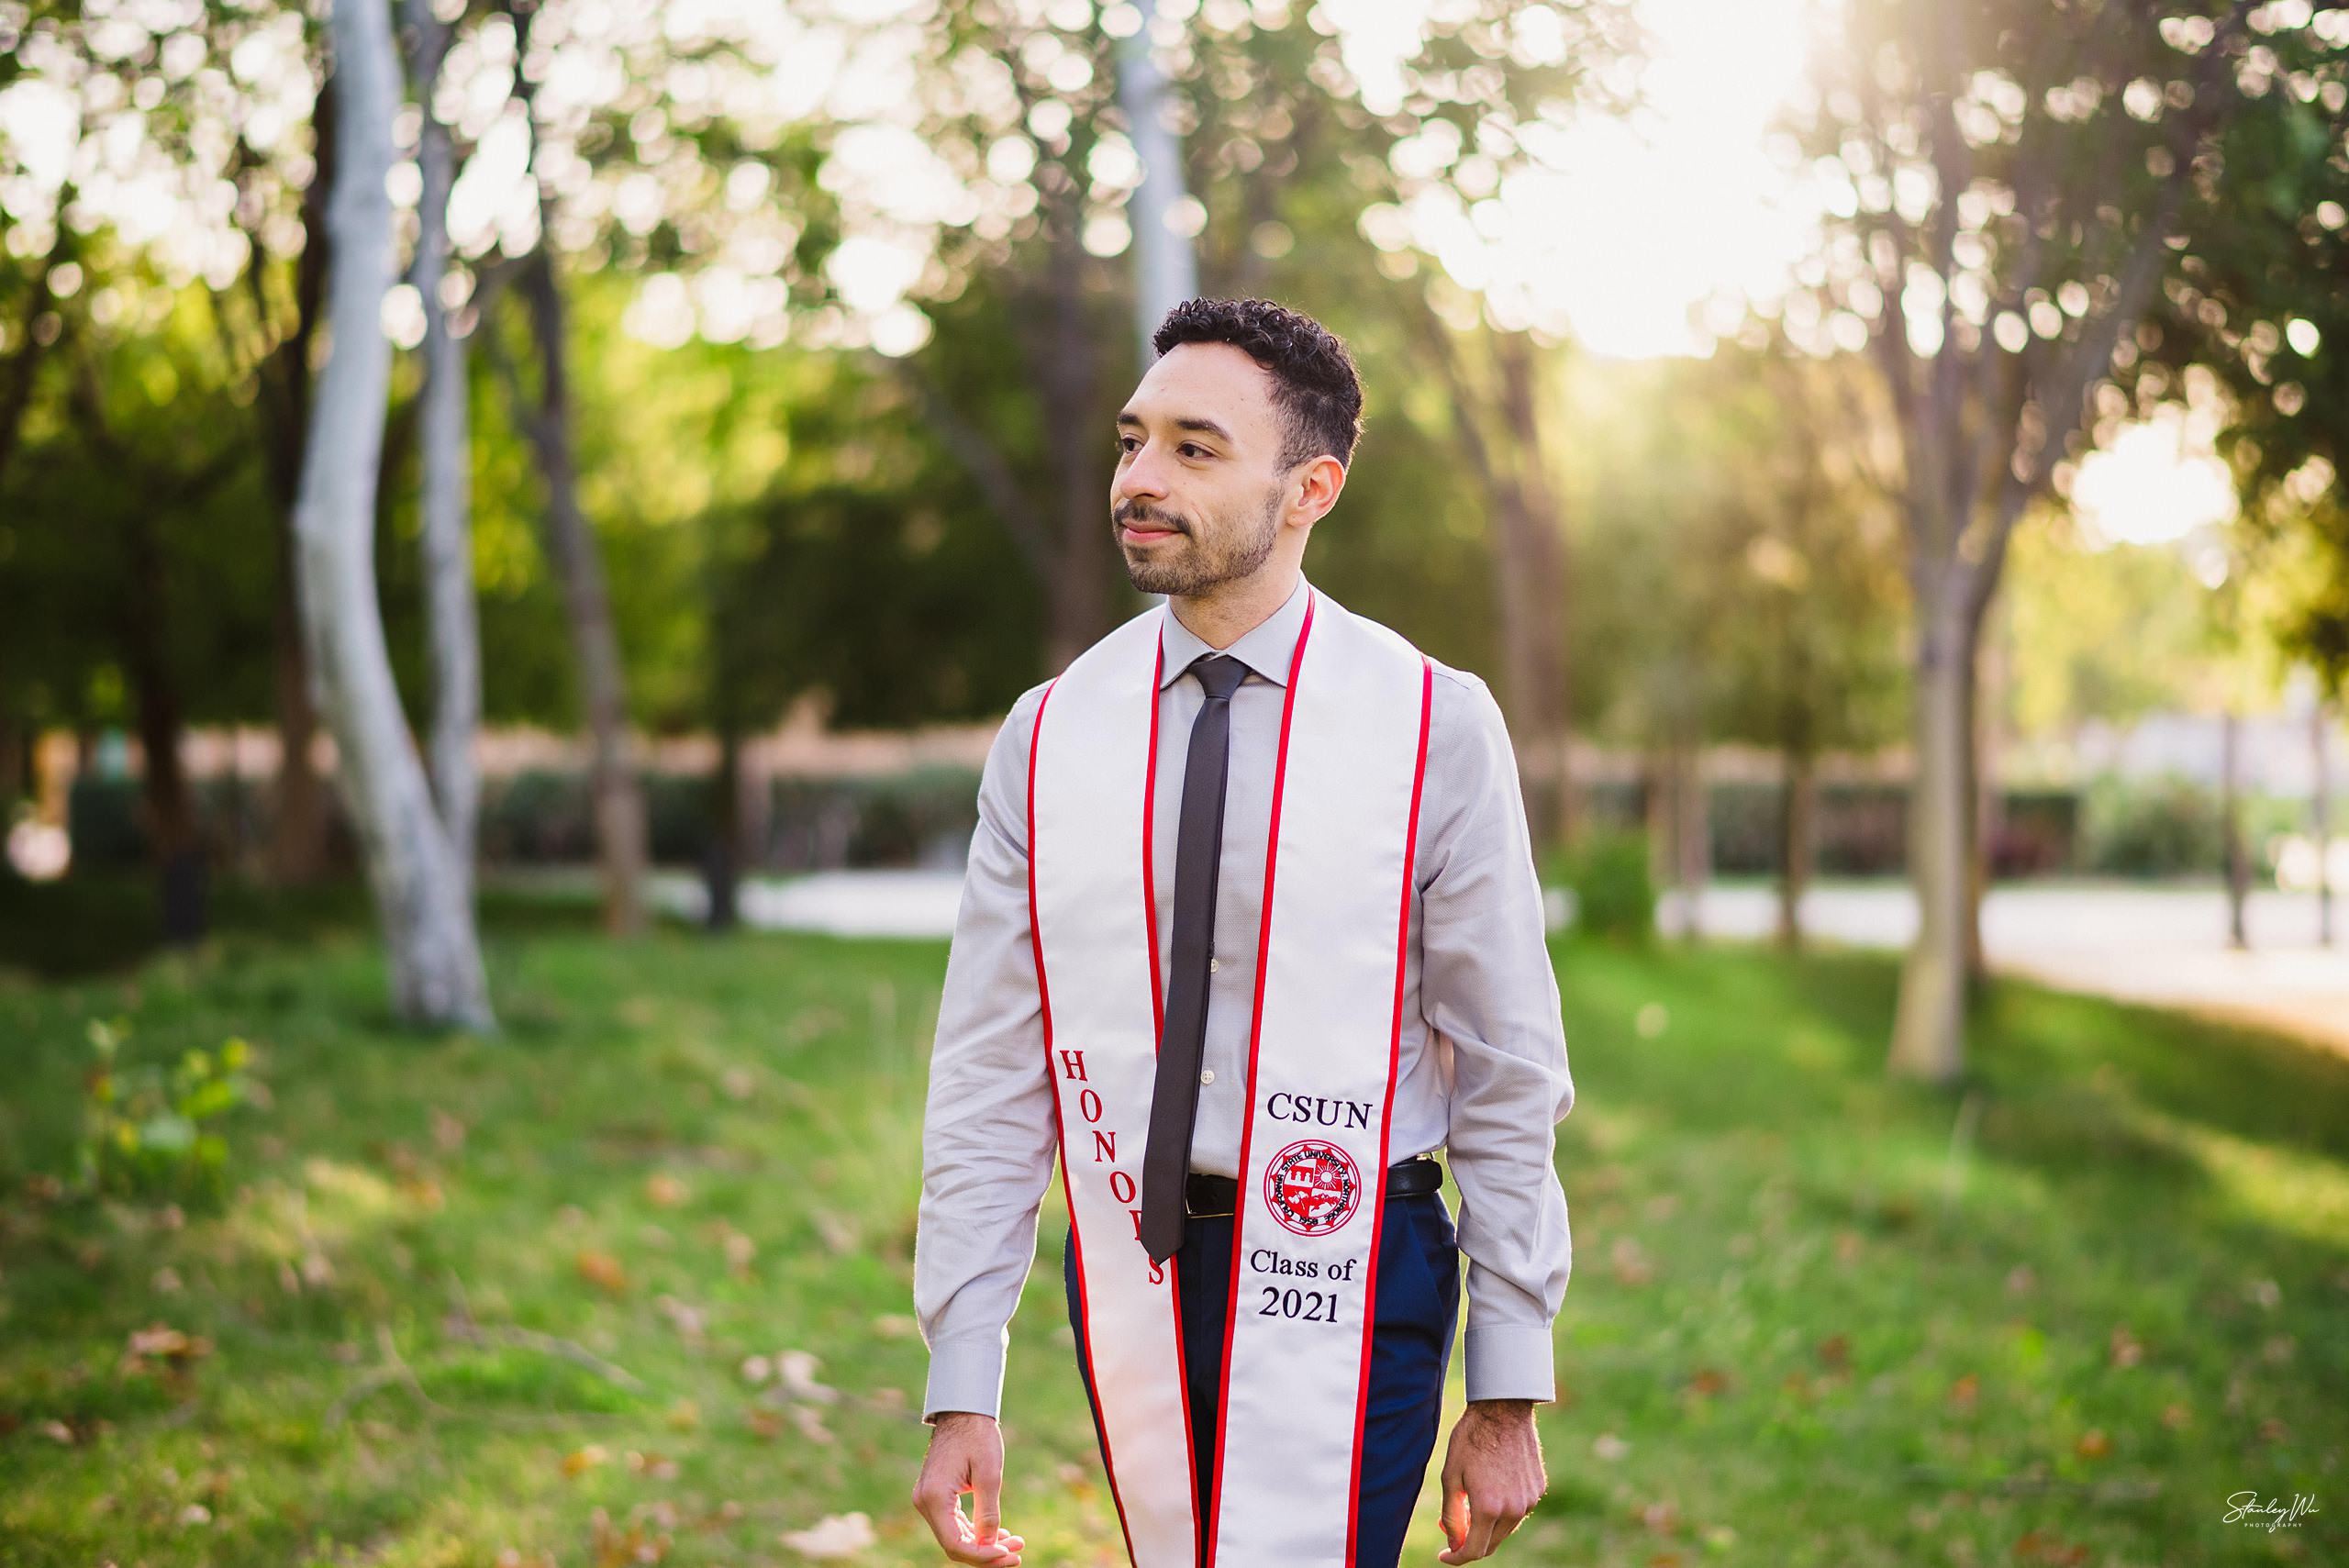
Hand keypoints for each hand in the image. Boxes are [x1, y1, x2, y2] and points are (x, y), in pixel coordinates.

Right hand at [912, 1411, 1025, 1564]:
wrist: (962, 1411)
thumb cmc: (977, 1436)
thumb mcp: (989, 1474)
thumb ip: (988, 1513)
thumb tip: (991, 1545)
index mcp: (935, 1497)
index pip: (956, 1544)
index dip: (983, 1556)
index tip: (1009, 1554)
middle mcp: (925, 1502)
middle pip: (955, 1545)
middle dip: (987, 1553)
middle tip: (1018, 1552)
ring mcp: (927, 1500)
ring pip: (955, 1537)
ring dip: (984, 1545)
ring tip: (1015, 1544)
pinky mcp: (935, 1497)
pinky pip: (954, 1525)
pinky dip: (975, 1533)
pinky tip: (1000, 1534)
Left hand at [1436, 1398, 1545, 1562]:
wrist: (1504, 1409)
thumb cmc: (1472, 1438)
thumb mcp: (1450, 1475)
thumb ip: (1451, 1514)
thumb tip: (1453, 1542)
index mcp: (1489, 1508)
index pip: (1474, 1551)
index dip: (1456, 1557)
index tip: (1444, 1555)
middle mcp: (1514, 1509)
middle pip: (1491, 1544)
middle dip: (1471, 1542)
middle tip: (1454, 1530)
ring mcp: (1529, 1500)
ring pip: (1505, 1528)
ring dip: (1487, 1525)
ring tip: (1471, 1502)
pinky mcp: (1538, 1489)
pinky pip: (1518, 1509)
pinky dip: (1503, 1509)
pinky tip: (1492, 1487)